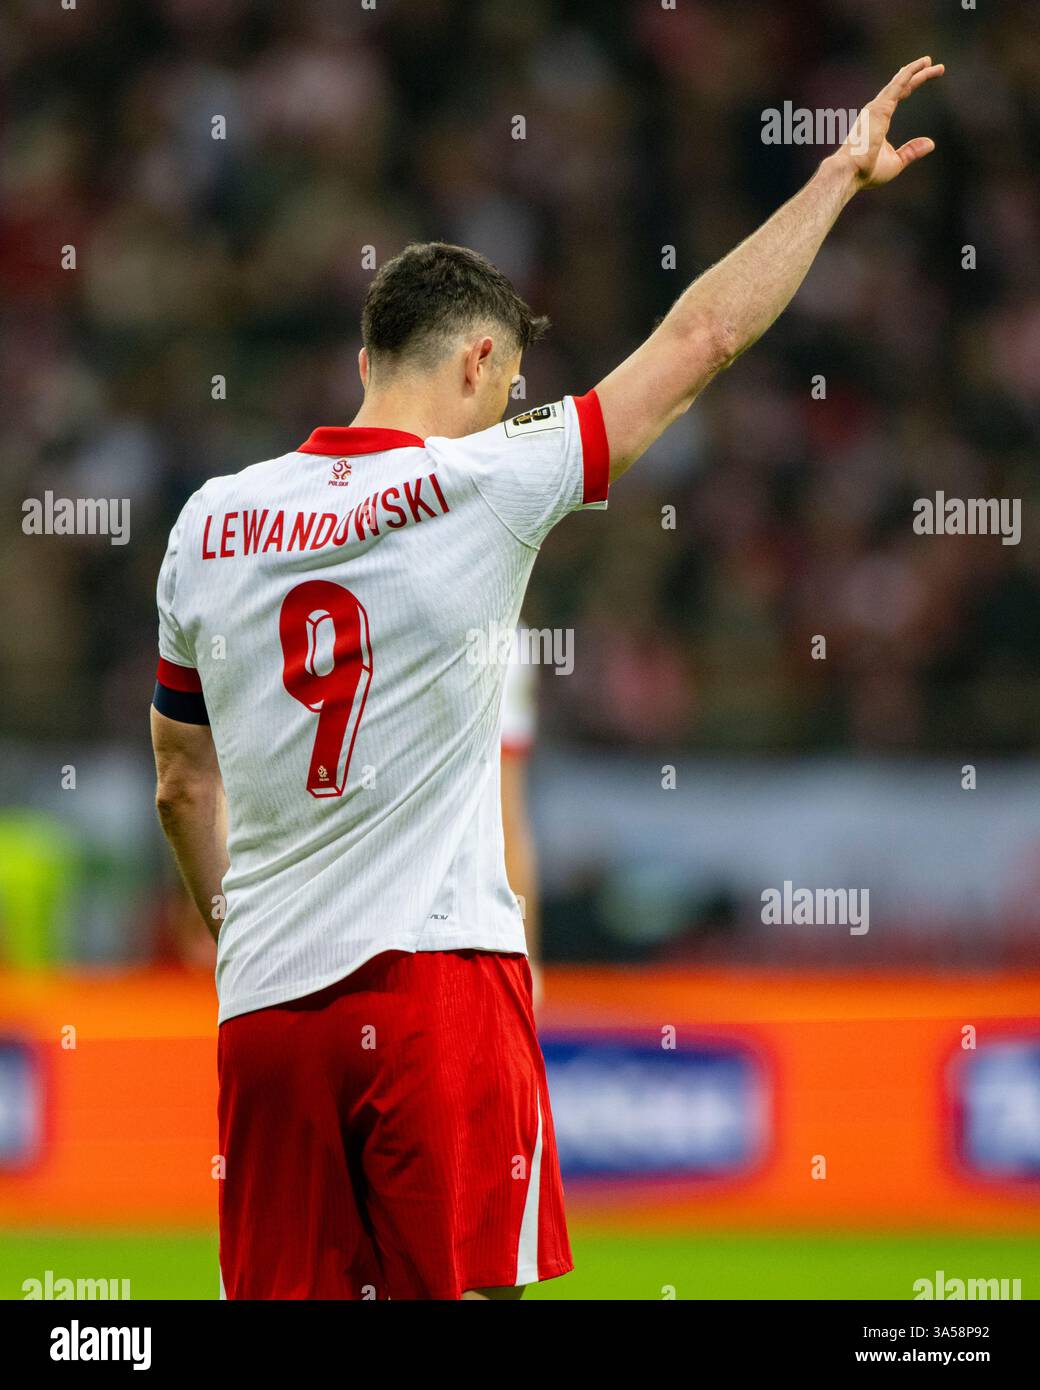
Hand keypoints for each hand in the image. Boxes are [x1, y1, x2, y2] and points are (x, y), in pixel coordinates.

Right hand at [839, 56, 944, 189]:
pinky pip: (898, 85)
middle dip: (915, 74)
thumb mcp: (896, 162)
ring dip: (916, 70)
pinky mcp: (880, 107)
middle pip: (899, 87)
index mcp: (878, 121)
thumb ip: (912, 151)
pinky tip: (921, 65)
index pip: (896, 97)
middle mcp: (876, 110)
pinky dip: (909, 73)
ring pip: (900, 82)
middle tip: (930, 62)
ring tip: (930, 61)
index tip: (921, 76)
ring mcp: (877, 107)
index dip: (909, 86)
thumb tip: (931, 144)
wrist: (850, 172)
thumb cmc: (867, 171)